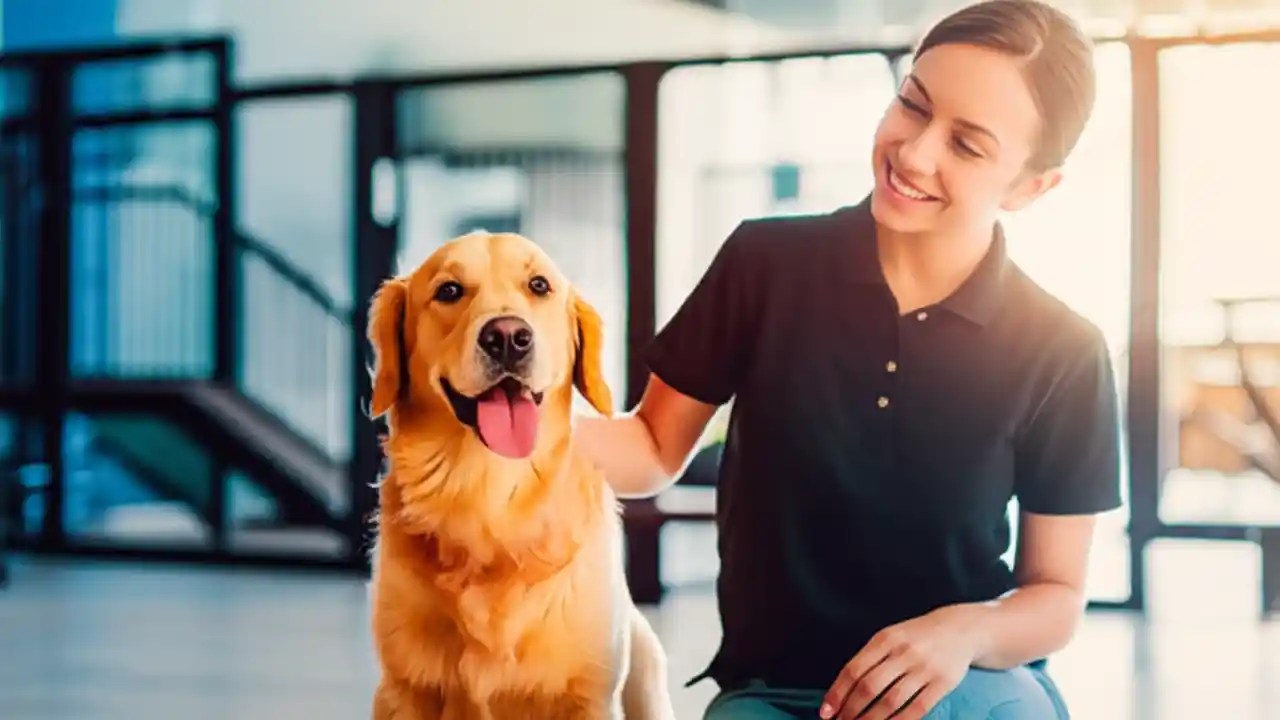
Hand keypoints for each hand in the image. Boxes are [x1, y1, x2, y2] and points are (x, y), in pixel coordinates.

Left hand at [819, 604, 982, 719]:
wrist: (958, 629)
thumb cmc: (915, 637)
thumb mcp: (889, 637)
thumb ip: (868, 659)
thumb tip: (841, 692)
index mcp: (885, 639)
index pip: (854, 669)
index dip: (837, 693)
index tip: (826, 712)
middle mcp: (903, 651)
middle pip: (869, 687)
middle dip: (850, 710)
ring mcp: (924, 667)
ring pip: (891, 701)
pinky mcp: (943, 682)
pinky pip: (917, 708)